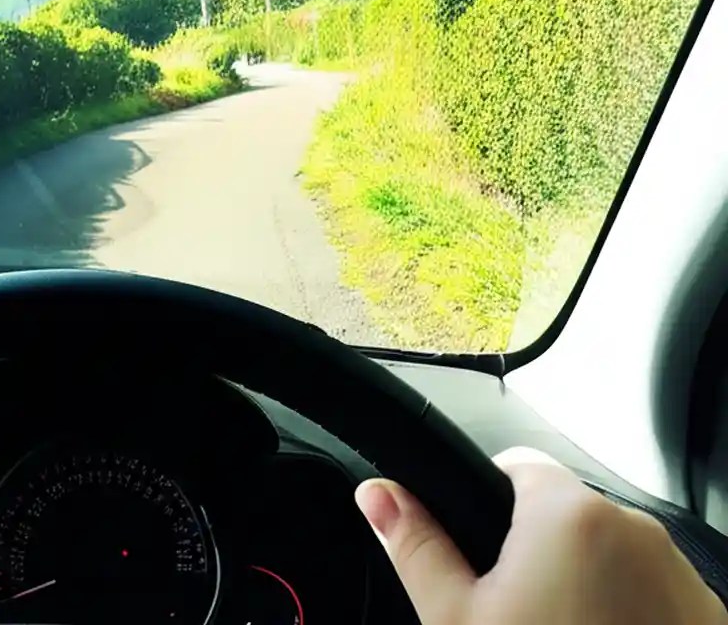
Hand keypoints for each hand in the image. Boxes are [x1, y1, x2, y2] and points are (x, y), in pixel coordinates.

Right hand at [354, 448, 726, 624]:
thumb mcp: (456, 619)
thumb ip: (415, 545)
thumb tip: (378, 496)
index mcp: (569, 515)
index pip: (515, 463)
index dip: (485, 504)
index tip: (480, 554)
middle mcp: (636, 531)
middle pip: (562, 513)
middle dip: (532, 549)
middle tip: (510, 610)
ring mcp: (680, 573)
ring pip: (607, 553)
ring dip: (581, 579)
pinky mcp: (703, 613)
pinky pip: (649, 590)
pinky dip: (623, 609)